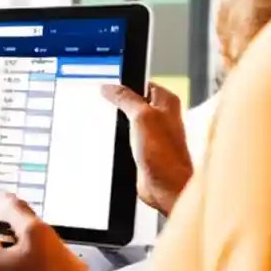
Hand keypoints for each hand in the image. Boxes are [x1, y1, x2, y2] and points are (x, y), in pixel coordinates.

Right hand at [101, 83, 193, 215]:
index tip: (106, 86)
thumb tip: (108, 87)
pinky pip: (126, 138)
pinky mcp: (144, 149)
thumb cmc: (164, 154)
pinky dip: (118, 139)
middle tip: (103, 105)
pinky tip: (112, 141)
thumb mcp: (141, 116)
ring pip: (127, 120)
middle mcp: (161, 116)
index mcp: (166, 102)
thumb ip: (125, 98)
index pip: (141, 83)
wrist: (166, 187)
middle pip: (132, 101)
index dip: (123, 83)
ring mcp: (152, 133)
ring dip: (117, 124)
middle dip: (117, 105)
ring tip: (108, 125)